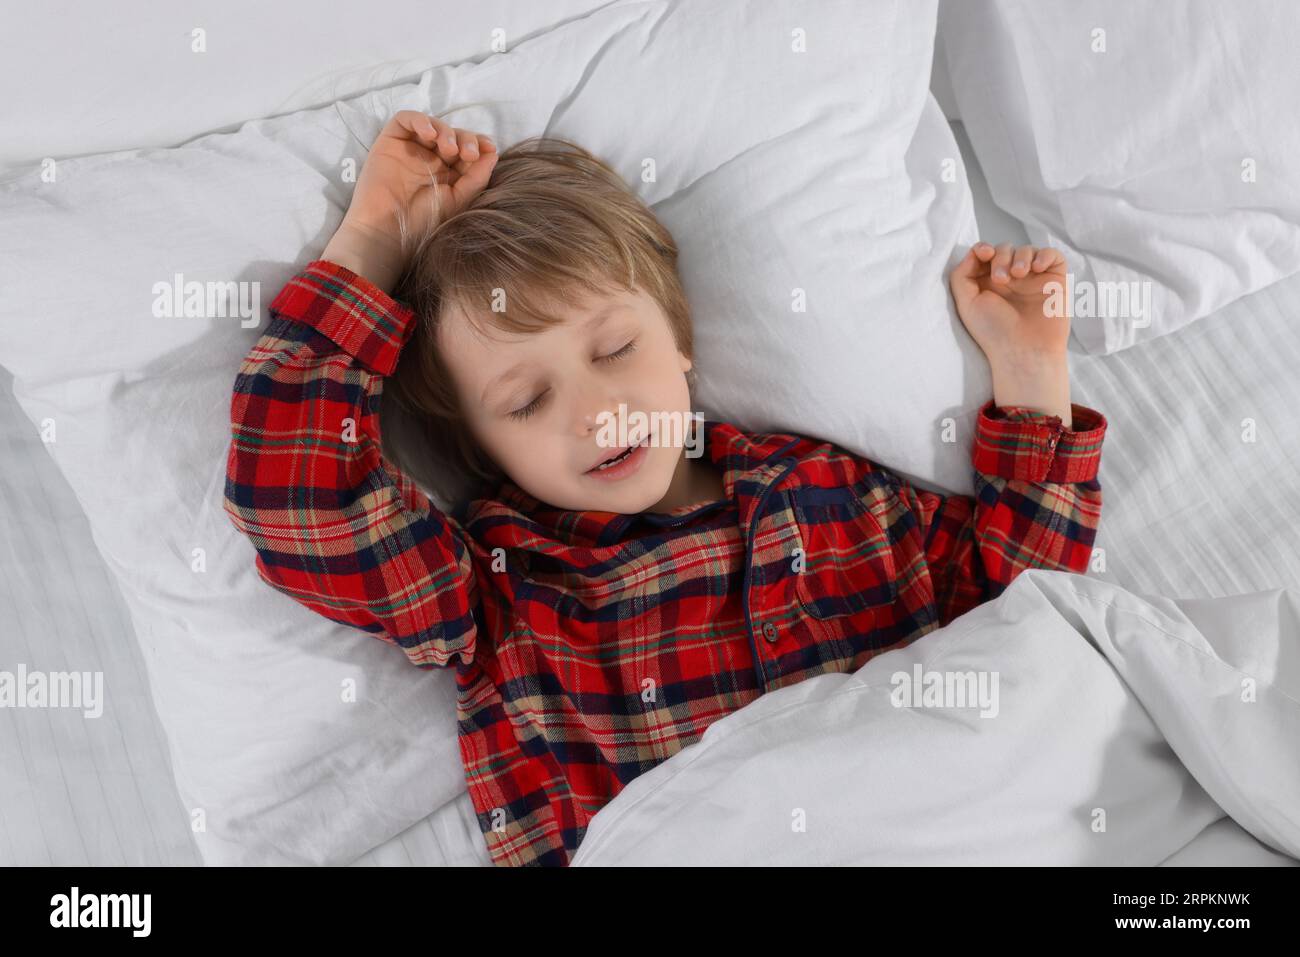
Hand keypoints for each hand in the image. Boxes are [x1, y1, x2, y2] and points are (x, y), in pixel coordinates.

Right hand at [324, 111, 498, 290]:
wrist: (388, 230)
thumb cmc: (423, 221)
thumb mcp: (458, 200)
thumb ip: (476, 177)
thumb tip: (493, 152)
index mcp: (449, 174)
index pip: (467, 150)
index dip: (479, 144)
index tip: (489, 148)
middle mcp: (431, 159)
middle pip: (453, 135)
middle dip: (465, 139)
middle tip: (468, 153)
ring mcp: (411, 149)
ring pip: (433, 125)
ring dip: (445, 131)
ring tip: (448, 148)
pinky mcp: (391, 141)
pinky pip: (406, 119)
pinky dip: (420, 120)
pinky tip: (428, 133)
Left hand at [949, 242, 1070, 363]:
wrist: (1024, 350)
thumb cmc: (994, 331)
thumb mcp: (967, 302)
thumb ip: (962, 274)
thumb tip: (975, 250)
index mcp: (988, 283)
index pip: (986, 254)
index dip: (984, 248)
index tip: (984, 253)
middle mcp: (1011, 279)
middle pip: (1005, 249)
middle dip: (1001, 256)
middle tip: (1001, 278)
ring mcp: (1033, 278)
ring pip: (1027, 250)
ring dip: (1021, 256)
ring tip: (1018, 275)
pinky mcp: (1055, 280)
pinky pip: (1052, 255)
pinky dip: (1044, 255)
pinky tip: (1037, 268)